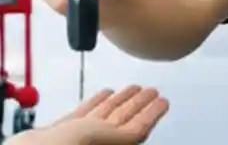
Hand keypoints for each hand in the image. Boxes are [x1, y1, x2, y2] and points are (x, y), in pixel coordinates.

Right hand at [9, 86, 168, 144]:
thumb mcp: (114, 141)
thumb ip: (128, 136)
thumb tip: (146, 129)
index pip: (138, 129)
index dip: (151, 114)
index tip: (163, 101)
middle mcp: (101, 143)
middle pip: (124, 120)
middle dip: (139, 104)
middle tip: (153, 90)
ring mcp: (82, 136)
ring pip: (106, 115)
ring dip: (122, 101)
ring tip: (136, 87)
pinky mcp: (64, 131)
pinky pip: (85, 114)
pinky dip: (97, 103)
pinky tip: (105, 93)